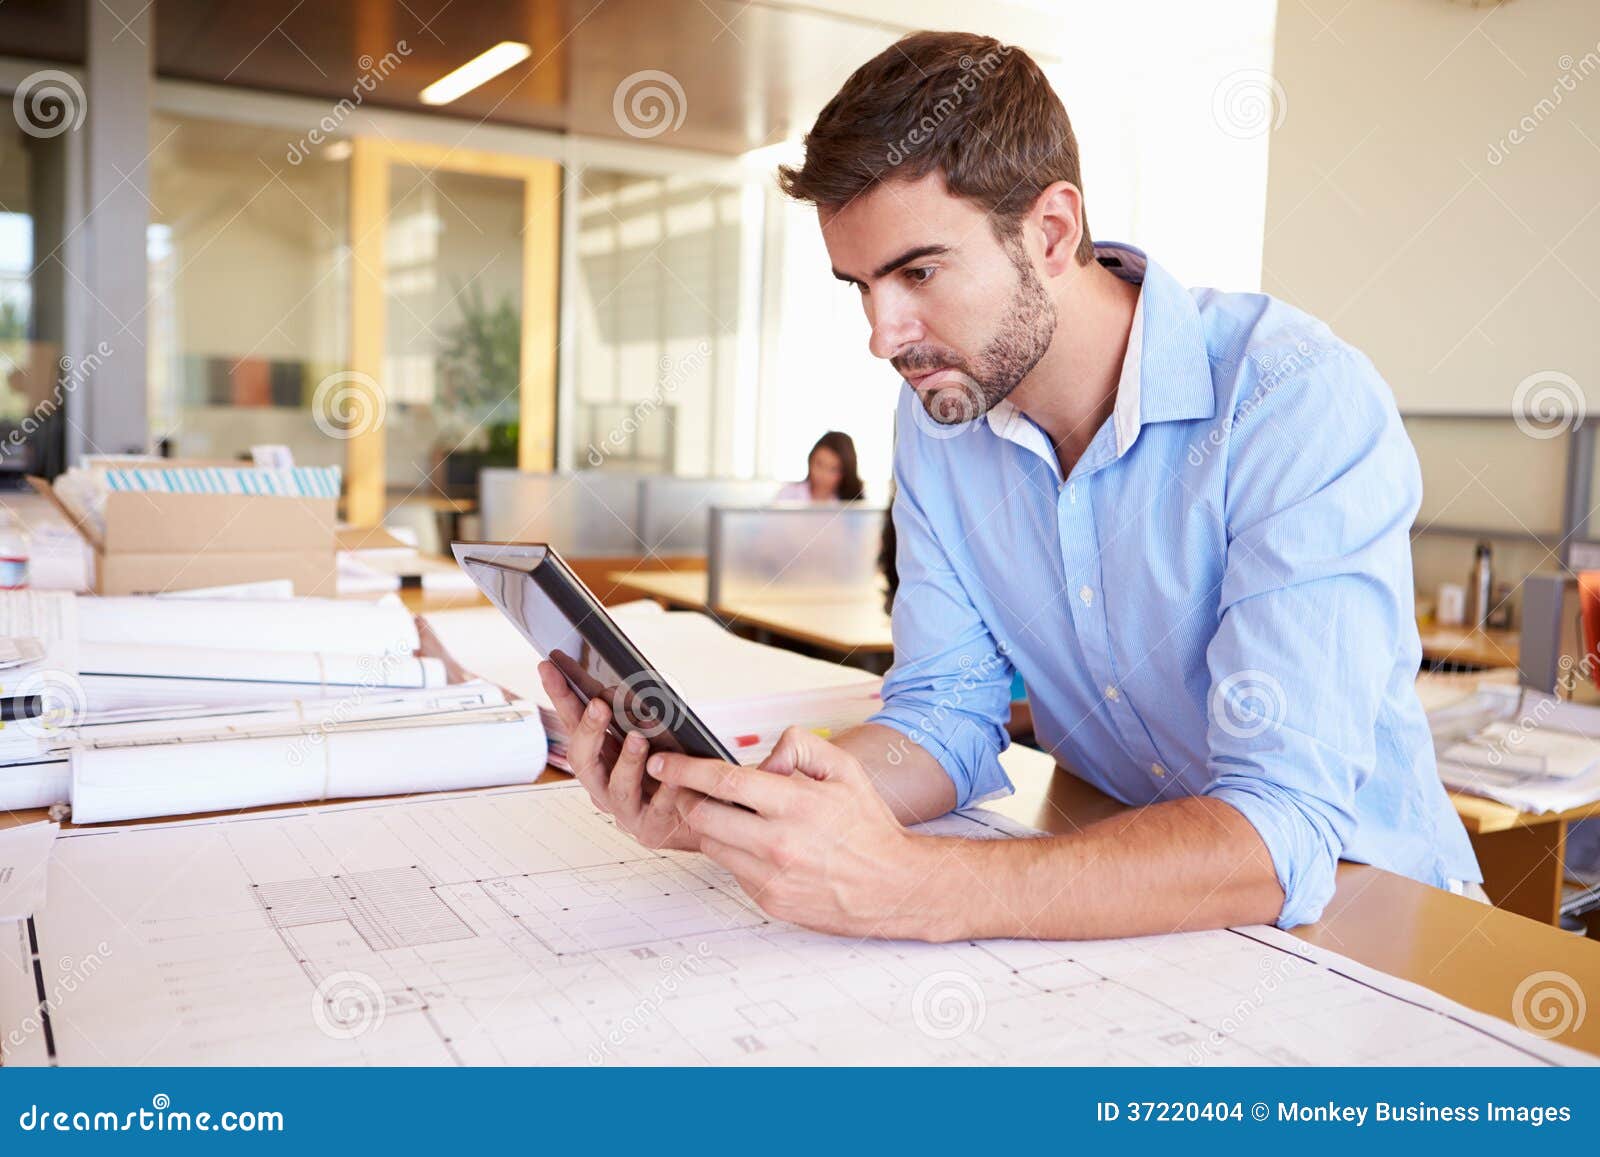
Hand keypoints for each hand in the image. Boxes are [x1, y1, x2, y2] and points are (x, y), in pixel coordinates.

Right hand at [537, 660, 699, 851]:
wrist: (693, 819)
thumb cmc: (666, 772)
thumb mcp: (648, 734)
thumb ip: (629, 712)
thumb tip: (612, 685)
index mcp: (598, 758)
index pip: (573, 723)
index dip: (560, 695)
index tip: (550, 666)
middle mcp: (604, 785)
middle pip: (583, 760)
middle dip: (589, 730)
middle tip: (598, 704)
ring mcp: (626, 809)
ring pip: (618, 788)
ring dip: (627, 761)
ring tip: (638, 738)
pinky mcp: (653, 827)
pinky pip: (658, 810)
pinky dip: (666, 792)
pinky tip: (674, 778)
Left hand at [648, 725, 945, 938]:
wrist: (893, 886)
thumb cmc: (868, 826)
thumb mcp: (845, 770)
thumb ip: (801, 746)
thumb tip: (764, 754)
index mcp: (796, 804)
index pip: (724, 782)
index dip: (686, 769)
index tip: (664, 762)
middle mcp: (778, 843)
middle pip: (702, 816)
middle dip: (687, 797)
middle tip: (687, 789)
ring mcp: (770, 876)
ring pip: (711, 844)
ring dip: (710, 826)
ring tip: (730, 816)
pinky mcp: (768, 900)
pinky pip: (732, 869)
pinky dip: (735, 853)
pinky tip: (756, 845)